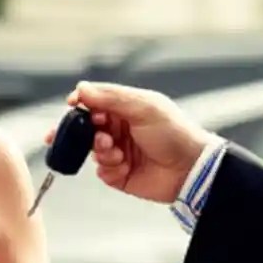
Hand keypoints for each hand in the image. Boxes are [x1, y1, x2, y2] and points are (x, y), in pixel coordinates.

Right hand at [45, 81, 216, 203]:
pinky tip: (124, 167)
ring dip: (101, 151)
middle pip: (87, 127)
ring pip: (92, 150)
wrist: (190, 169)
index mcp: (126, 108)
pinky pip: (102, 171)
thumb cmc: (173, 133)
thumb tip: (81, 88)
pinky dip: (109, 169)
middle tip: (90, 137)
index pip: (94, 101)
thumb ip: (111, 98)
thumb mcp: (143, 108)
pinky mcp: (120, 174)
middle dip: (84, 132)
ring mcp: (119, 151)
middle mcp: (120, 128)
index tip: (72, 105)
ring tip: (117, 152)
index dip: (81, 103)